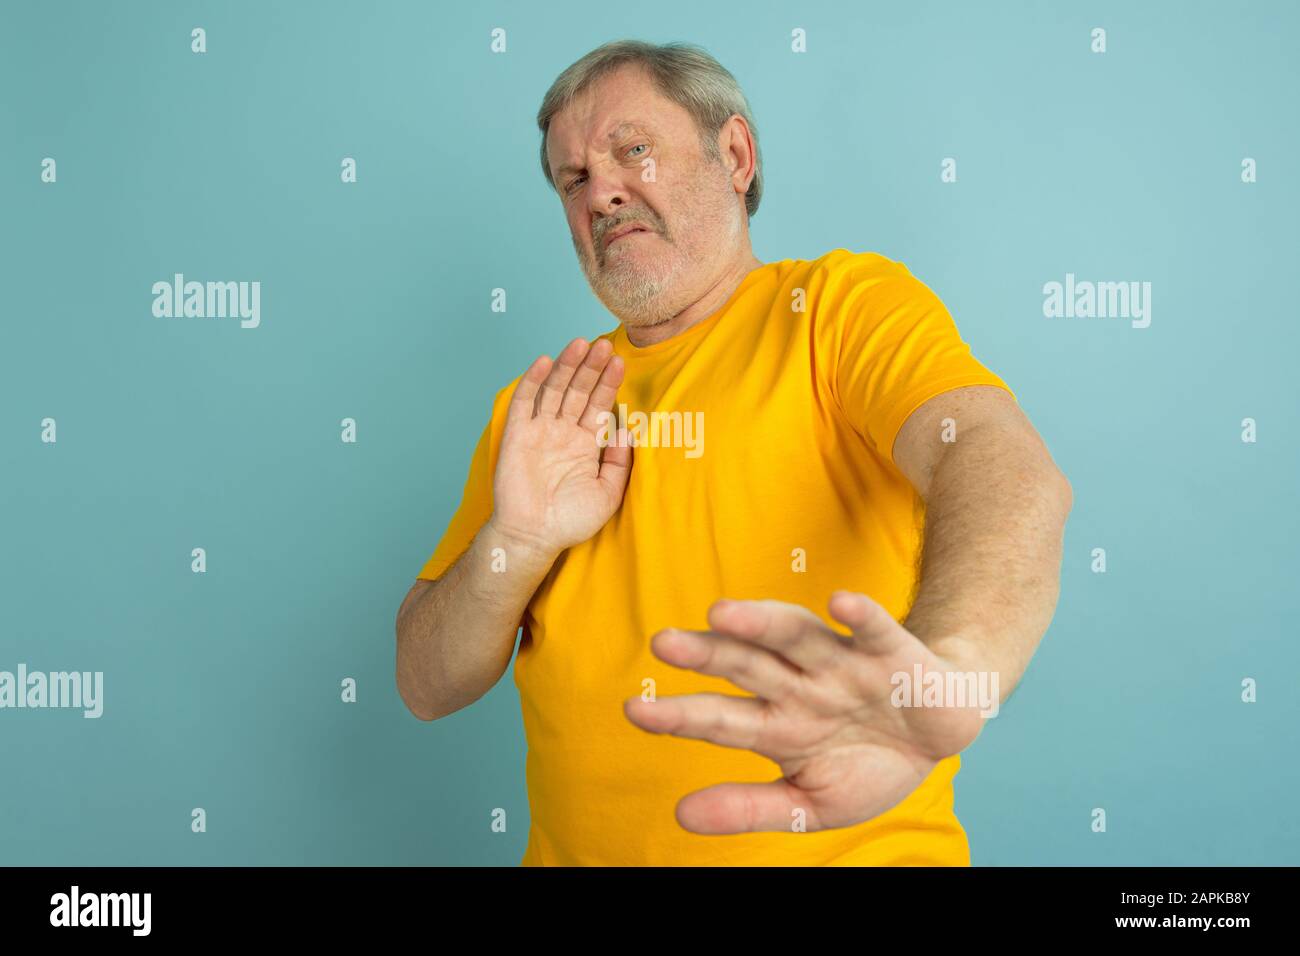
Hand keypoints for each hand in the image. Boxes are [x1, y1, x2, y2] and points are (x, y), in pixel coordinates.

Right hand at [489, 337, 630, 559]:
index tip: (619, 361)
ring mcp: (539, 430)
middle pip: (579, 391)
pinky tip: (546, 361)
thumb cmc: (570, 521)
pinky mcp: (517, 434)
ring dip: (567, 366)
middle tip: (603, 344)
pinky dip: (534, 380)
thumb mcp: (608, 493)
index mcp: (585, 443)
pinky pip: (525, 402)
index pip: (599, 405)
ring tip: (581, 344)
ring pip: (555, 389)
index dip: (608, 383)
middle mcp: (562, 432)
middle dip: (590, 367)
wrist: (534, 536)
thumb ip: (619, 461)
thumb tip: (624, 429)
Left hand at [623, 592, 990, 833]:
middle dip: (707, 654)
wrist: (942, 734)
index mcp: (777, 724)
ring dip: (762, 622)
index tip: (634, 710)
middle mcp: (800, 685)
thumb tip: (680, 815)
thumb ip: (749, 808)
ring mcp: (843, 665)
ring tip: (722, 613)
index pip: (721, 717)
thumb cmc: (868, 764)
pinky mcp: (893, 654)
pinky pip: (874, 631)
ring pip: (797, 636)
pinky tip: (840, 603)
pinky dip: (861, 617)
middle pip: (746, 664)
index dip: (680, 715)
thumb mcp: (810, 802)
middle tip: (663, 644)